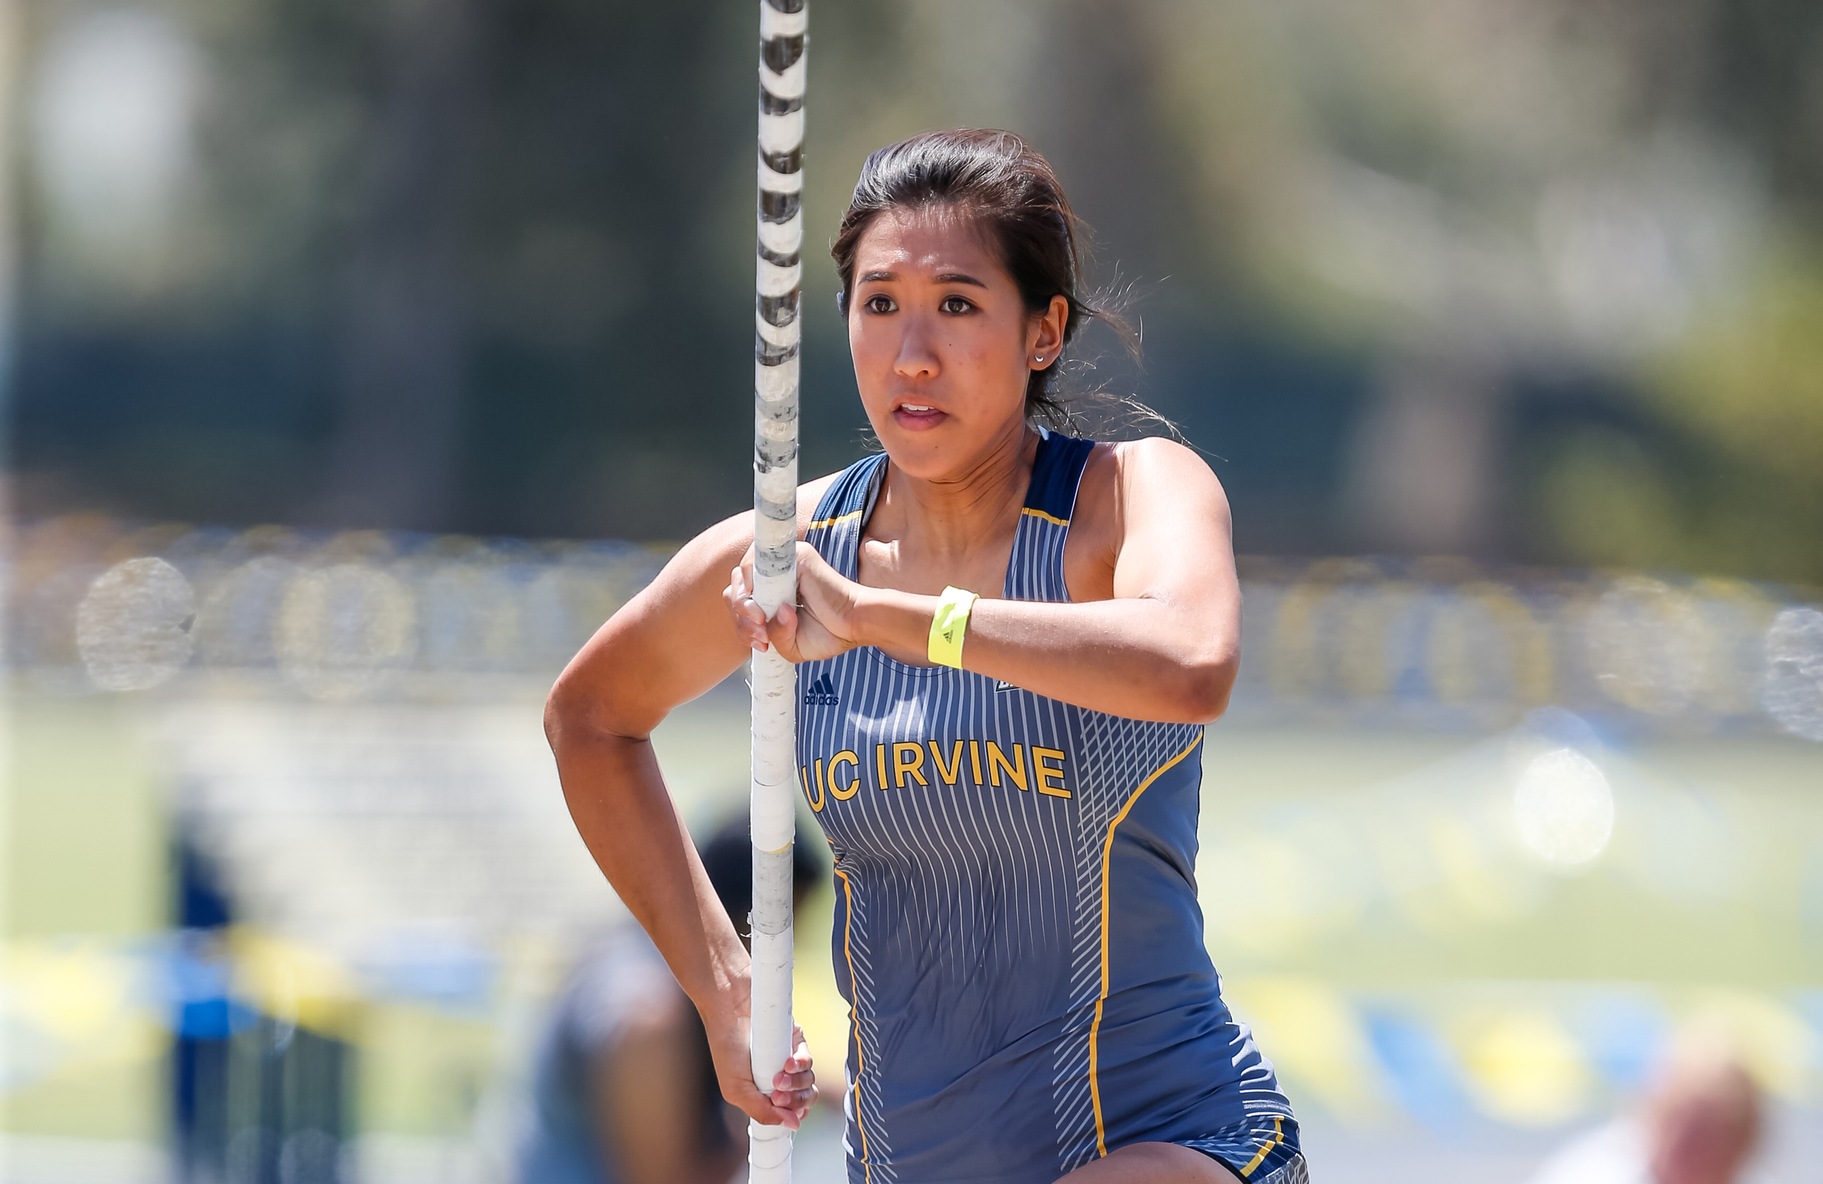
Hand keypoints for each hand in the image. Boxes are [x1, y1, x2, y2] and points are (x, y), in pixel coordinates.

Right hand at [704, 987, 817, 1130]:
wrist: (729, 1008)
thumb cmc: (726, 1046)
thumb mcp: (736, 1089)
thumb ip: (762, 1111)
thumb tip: (792, 1125)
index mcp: (764, 1092)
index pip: (790, 1113)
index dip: (792, 1116)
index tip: (785, 1114)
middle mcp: (778, 1077)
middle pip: (804, 1099)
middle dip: (795, 1102)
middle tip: (779, 1096)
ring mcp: (788, 1058)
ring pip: (808, 1081)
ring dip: (796, 1085)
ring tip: (778, 1079)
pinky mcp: (796, 1040)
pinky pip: (808, 1060)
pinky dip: (800, 1065)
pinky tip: (787, 1064)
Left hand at [724, 543, 861, 662]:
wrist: (857, 624)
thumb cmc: (830, 633)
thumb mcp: (788, 646)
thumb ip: (769, 634)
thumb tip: (762, 616)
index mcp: (772, 593)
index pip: (739, 600)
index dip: (741, 622)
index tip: (760, 642)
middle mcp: (776, 575)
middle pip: (734, 588)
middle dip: (740, 617)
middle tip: (760, 636)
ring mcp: (784, 563)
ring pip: (741, 576)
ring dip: (747, 606)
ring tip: (765, 625)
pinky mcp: (795, 556)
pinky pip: (761, 563)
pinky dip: (759, 588)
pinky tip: (775, 608)